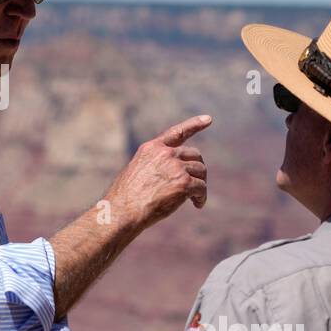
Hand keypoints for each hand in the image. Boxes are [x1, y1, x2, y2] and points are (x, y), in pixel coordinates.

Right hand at [104, 114, 210, 228]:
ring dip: (200, 184)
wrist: (122, 211)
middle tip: (196, 184)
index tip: (209, 119)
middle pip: (194, 154)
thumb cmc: (125, 198)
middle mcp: (164, 153)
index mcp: (151, 148)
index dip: (194, 124)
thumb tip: (174, 174)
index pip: (177, 132)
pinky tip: (197, 204)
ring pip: (200, 171)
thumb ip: (155, 166)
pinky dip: (201, 197)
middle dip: (197, 169)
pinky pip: (201, 188)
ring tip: (195, 198)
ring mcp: (175, 167)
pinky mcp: (183, 183)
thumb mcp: (137, 171)